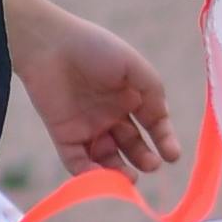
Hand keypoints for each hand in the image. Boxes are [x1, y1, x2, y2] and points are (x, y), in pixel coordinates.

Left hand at [4, 0, 178, 180]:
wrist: (49, 44)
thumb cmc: (93, 48)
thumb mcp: (132, 66)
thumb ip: (152, 92)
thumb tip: (163, 121)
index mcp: (130, 97)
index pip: (153, 126)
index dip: (164, 141)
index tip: (172, 155)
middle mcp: (112, 115)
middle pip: (132, 147)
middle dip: (144, 159)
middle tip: (151, 165)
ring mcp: (88, 127)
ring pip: (107, 159)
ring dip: (119, 172)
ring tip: (128, 177)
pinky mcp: (65, 136)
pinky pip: (78, 162)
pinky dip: (90, 174)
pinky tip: (102, 177)